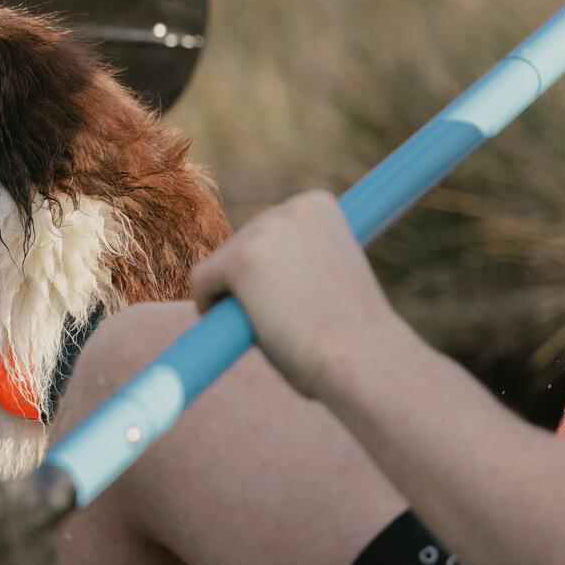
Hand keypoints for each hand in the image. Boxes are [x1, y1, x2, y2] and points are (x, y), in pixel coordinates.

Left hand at [189, 190, 402, 398]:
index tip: (303, 302)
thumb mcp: (327, 275)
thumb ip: (293, 260)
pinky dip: (209, 306)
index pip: (268, 236)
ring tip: (277, 326)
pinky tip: (240, 328)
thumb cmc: (351, 334)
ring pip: (220, 266)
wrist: (364, 359)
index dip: (276, 275)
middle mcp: (291, 206)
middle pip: (240, 245)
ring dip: (234, 299)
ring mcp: (265, 230)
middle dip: (251, 286)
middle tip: (288, 321)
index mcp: (318, 205)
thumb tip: (260, 270)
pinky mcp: (240, 258)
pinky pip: (200, 281)